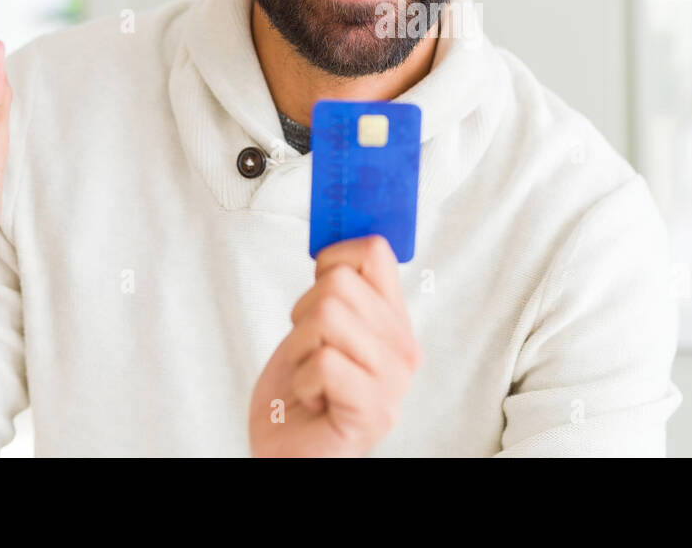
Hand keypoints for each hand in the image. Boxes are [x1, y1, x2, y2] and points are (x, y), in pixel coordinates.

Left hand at [248, 234, 422, 456]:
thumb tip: (332, 237)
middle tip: (310, 352)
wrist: (288, 454)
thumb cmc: (299, 393)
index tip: (317, 288)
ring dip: (299, 349)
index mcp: (394, 321)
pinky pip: (323, 361)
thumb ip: (335, 289)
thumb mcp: (318, 328)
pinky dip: (301, 381)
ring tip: (311, 376)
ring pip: (327, 316)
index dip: (333, 258)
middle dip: (303, 316)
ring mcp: (392, 381)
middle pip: (338, 283)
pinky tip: (313, 399)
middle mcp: (403, 348)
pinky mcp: (373, 410)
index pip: (374, 252)